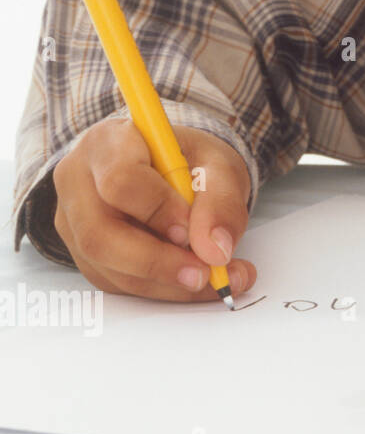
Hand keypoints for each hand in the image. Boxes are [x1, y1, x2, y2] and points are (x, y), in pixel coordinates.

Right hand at [52, 117, 255, 300]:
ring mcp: (74, 221)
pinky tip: (199, 282)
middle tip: (207, 273)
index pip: (119, 180)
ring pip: (107, 266)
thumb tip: (215, 250)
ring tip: (219, 278)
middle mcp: (78, 181)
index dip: (157, 210)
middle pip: (99, 234)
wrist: (175, 170)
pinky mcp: (84, 253)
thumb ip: (222, 201)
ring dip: (167, 283)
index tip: (193, 229)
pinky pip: (117, 281)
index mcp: (108, 144)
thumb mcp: (219, 166)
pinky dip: (163, 289)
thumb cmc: (191, 161)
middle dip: (158, 262)